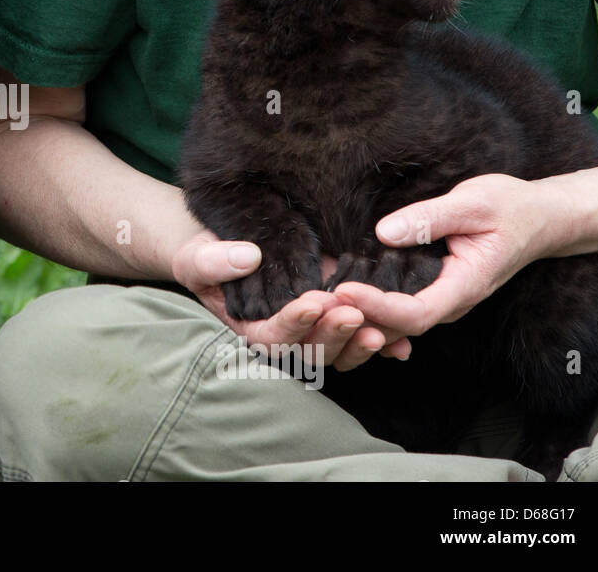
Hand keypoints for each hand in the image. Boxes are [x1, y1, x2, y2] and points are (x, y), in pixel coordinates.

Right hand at [172, 232, 381, 369]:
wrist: (231, 247)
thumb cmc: (208, 257)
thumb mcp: (197, 259)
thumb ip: (213, 262)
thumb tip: (246, 257)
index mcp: (252, 330)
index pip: (274, 336)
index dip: (293, 323)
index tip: (312, 301)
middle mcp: (288, 338)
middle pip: (312, 350)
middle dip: (332, 334)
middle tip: (351, 313)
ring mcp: (316, 330)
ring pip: (341, 349)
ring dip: (359, 342)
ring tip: (379, 329)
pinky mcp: (338, 316)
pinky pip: (361, 337)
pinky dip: (383, 342)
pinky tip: (400, 342)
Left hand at [333, 174, 553, 346]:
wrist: (537, 219)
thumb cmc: (510, 208)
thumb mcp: (473, 202)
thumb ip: (430, 218)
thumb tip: (386, 231)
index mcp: (464, 287)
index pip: (415, 313)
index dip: (377, 306)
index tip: (345, 289)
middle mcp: (449, 303)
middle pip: (396, 326)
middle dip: (355, 317)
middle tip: (313, 302)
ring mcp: (438, 300)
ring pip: (391, 323)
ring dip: (354, 315)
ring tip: (314, 301)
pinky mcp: (427, 292)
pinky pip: (392, 309)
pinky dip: (363, 305)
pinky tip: (332, 293)